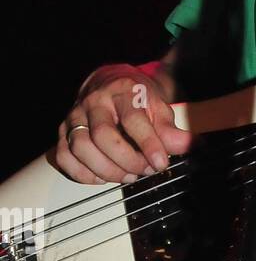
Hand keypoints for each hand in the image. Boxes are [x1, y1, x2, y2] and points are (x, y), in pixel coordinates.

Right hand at [51, 64, 191, 184]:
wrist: (111, 82)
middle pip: (102, 136)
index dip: (148, 144)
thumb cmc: (137, 97)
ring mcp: (75, 116)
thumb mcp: (158, 106)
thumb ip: (170, 129)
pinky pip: (64, 157)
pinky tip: (103, 177)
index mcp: (122, 91)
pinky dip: (83, 173)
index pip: (133, 120)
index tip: (160, 163)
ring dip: (106, 170)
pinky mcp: (63, 131)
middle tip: (145, 170)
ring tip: (128, 176)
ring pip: (80, 148)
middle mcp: (94, 102)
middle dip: (126, 160)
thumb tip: (188, 145)